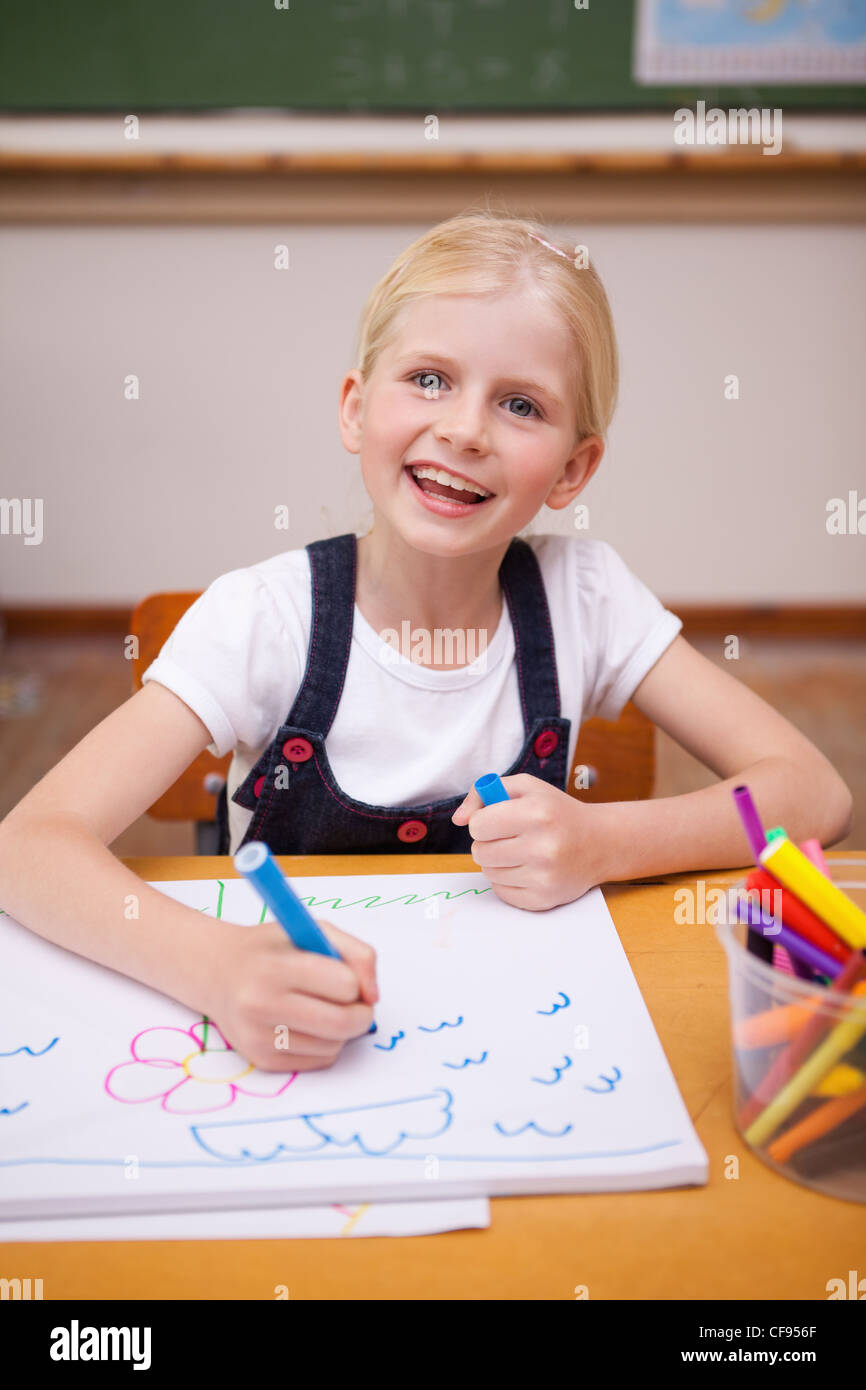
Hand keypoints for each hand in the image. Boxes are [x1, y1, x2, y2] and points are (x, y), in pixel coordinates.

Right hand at [205, 918, 377, 1071]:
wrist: (216, 971)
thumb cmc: (272, 949)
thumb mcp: (312, 930)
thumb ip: (356, 954)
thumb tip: (373, 997)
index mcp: (275, 967)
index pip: (344, 985)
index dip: (355, 982)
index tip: (348, 978)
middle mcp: (262, 1005)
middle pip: (343, 1023)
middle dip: (362, 1014)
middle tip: (358, 1005)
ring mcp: (259, 1037)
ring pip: (334, 1046)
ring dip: (342, 1031)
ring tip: (322, 1008)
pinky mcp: (261, 1060)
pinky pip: (319, 1061)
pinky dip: (325, 1045)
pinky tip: (307, 1025)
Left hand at [451, 773, 608, 910]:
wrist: (600, 843)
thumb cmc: (556, 812)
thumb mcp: (525, 788)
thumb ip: (483, 792)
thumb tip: (458, 819)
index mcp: (537, 814)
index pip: (478, 825)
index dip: (482, 821)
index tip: (497, 820)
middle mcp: (543, 847)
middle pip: (479, 851)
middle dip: (487, 842)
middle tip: (510, 837)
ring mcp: (544, 877)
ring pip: (488, 872)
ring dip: (497, 861)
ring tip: (521, 851)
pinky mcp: (543, 899)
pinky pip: (500, 892)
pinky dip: (507, 880)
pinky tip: (527, 868)